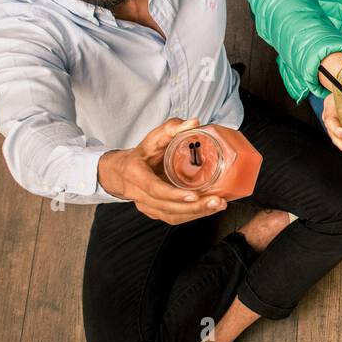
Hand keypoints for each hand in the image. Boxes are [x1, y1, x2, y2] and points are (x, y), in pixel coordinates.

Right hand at [98, 117, 227, 223]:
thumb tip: (194, 122)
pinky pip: (173, 218)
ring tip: (218, 205)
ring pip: (171, 216)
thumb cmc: (142, 153)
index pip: (154, 188)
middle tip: (217, 201)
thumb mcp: (155, 136)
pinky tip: (208, 209)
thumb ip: (173, 127)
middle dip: (194, 207)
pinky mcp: (154, 212)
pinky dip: (192, 216)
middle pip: (167, 207)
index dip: (174, 194)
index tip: (194, 195)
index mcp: (135, 173)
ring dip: (196, 213)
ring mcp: (146, 205)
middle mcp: (138, 194)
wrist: (123, 171)